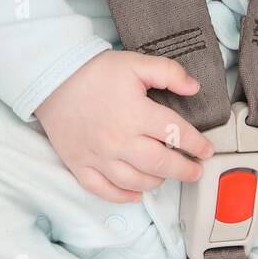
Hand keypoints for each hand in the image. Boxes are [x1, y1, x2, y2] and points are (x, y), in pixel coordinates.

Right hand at [34, 50, 214, 201]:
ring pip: (136, 182)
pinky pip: (104, 190)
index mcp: (137, 114)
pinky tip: (136, 194)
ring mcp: (99, 157)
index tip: (206, 150)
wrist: (50, 78)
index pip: (177, 135)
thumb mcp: (135, 63)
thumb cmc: (94, 71)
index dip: (197, 145)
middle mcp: (120, 141)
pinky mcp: (80, 165)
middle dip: (185, 171)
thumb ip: (168, 73)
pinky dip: (123, 196)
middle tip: (196, 172)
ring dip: (157, 182)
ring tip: (166, 176)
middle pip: (162, 164)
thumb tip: (194, 88)